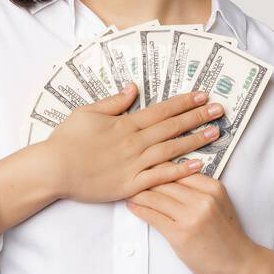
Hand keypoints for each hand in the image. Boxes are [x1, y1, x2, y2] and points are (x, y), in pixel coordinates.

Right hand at [46, 86, 226, 203]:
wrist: (53, 169)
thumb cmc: (66, 140)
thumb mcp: (88, 112)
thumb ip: (114, 101)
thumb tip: (134, 88)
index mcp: (125, 123)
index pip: (161, 110)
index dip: (184, 102)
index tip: (202, 95)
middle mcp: (134, 142)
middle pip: (172, 127)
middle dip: (198, 116)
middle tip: (220, 110)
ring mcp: (134, 164)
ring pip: (171, 150)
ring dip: (195, 140)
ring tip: (215, 133)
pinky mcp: (130, 184)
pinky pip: (160, 177)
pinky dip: (180, 171)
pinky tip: (197, 165)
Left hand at [124, 173, 260, 273]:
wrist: (240, 263)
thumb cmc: (226, 235)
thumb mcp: (219, 203)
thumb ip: (198, 189)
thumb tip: (168, 176)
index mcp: (213, 187)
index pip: (178, 168)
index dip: (158, 166)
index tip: (142, 165)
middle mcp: (203, 198)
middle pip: (164, 180)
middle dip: (144, 177)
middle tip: (126, 174)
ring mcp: (191, 216)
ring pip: (155, 196)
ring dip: (137, 193)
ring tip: (125, 190)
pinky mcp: (180, 234)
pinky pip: (153, 216)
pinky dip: (138, 209)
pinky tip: (131, 205)